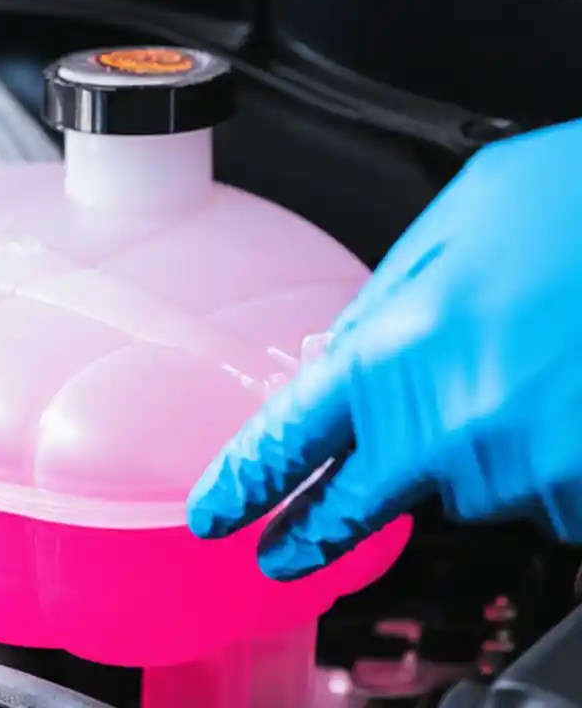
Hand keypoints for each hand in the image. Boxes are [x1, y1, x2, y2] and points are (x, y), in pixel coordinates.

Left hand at [186, 118, 581, 580]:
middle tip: (284, 554)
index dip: (245, 486)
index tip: (216, 517)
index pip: (289, 443)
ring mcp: (525, 469)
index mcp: (398, 351)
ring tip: (525, 368)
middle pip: (363, 504)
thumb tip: (341, 358)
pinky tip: (560, 391)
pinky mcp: (579, 493)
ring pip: (466, 485)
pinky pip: (537, 489)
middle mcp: (452, 426)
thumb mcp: (449, 229)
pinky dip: (537, 452)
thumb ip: (384, 309)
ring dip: (474, 444)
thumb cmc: (576, 206)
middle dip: (316, 532)